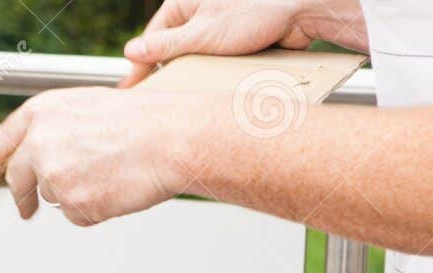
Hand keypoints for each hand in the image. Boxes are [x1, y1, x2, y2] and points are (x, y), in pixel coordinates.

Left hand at [0, 87, 199, 225]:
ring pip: (53, 197)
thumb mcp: (88, 106)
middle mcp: (40, 143)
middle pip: (17, 178)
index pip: (5, 140)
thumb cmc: (142, 121)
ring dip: (76, 194)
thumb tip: (38, 154)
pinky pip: (76, 215)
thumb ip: (56, 128)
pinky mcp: (72, 204)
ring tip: (111, 173)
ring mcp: (54, 175)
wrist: (170, 139)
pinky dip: (94, 210)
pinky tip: (116, 188)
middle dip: (21, 197)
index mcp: (43, 112)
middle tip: (26, 209)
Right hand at [120, 0, 366, 86]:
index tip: (130, 92)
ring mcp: (216, 30)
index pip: (151, 41)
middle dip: (165, 76)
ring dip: (190, 80)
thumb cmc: (256, 12)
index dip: (140, 68)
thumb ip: (166, 45)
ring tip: (182, 102)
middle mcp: (197, 16)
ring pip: (192, 62)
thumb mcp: (203, 33)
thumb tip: (130, 52)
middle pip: (171, 53)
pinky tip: (208, 94)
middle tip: (154, 103)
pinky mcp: (233, 43)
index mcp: (183, 5)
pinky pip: (213, 65)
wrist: (302, 13)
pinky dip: (210, 79)